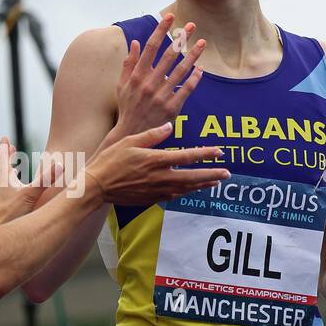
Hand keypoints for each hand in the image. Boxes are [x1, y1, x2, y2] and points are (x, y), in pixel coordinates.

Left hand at [0, 136, 63, 227]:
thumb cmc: (11, 214)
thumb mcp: (31, 194)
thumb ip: (45, 180)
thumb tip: (60, 164)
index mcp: (6, 180)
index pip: (3, 159)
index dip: (4, 148)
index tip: (5, 138)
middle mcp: (1, 188)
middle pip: (2, 168)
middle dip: (6, 157)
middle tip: (8, 148)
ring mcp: (0, 199)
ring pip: (3, 181)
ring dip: (8, 172)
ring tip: (12, 169)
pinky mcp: (2, 210)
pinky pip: (6, 194)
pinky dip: (10, 188)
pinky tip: (13, 195)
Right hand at [85, 123, 230, 205]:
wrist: (97, 186)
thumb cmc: (111, 160)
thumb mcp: (130, 141)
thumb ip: (153, 135)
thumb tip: (171, 126)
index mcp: (155, 160)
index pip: (187, 156)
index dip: (205, 153)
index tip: (220, 152)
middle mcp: (159, 177)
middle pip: (192, 177)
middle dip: (211, 174)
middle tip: (227, 173)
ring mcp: (156, 190)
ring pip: (185, 189)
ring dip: (202, 185)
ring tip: (215, 182)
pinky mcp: (151, 199)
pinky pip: (173, 196)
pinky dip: (186, 193)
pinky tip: (192, 190)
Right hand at [113, 14, 206, 137]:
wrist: (132, 134)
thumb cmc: (127, 107)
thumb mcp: (122, 85)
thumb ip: (129, 63)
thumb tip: (135, 42)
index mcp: (137, 76)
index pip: (150, 47)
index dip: (160, 31)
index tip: (169, 17)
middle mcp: (149, 84)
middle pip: (168, 56)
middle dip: (181, 39)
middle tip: (191, 26)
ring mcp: (162, 96)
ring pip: (181, 71)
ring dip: (193, 56)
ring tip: (202, 43)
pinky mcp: (172, 108)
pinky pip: (186, 90)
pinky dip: (194, 79)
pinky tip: (200, 69)